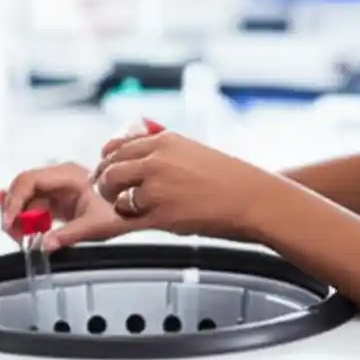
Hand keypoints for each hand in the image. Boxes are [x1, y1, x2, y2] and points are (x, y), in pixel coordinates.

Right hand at [0, 162, 133, 251]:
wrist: (133, 208)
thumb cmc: (119, 211)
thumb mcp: (96, 225)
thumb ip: (68, 235)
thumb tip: (44, 246)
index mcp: (69, 175)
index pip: (30, 180)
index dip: (15, 200)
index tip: (9, 222)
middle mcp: (60, 177)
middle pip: (23, 187)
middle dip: (13, 210)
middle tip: (14, 235)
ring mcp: (57, 187)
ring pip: (25, 199)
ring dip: (19, 218)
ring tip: (22, 239)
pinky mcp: (57, 199)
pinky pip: (34, 207)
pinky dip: (28, 221)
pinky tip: (30, 235)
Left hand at [94, 130, 286, 240]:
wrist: (253, 199)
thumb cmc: (230, 178)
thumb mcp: (192, 151)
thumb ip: (161, 149)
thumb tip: (132, 148)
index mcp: (164, 140)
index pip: (118, 146)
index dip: (108, 160)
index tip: (105, 168)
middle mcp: (156, 160)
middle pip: (110, 168)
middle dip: (105, 182)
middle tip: (108, 192)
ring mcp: (157, 187)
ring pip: (114, 193)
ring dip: (118, 202)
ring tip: (130, 207)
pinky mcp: (161, 214)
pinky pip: (128, 217)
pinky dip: (130, 218)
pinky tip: (143, 217)